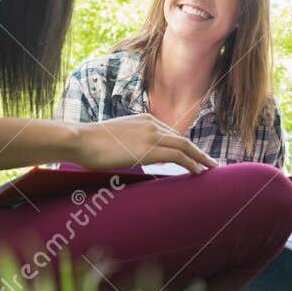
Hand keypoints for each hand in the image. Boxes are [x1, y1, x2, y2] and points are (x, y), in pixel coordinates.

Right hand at [69, 115, 217, 173]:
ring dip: (200, 158)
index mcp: (143, 120)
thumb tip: (140, 156)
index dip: (183, 146)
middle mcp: (151, 124)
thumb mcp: (116, 140)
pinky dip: (191, 163)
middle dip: (197, 151)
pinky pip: (178, 155)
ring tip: (211, 169)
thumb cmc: (90, 143)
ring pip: (184, 146)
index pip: (170, 134)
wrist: (80, 139)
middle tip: (210, 163)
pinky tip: (198, 171)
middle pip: (182, 138)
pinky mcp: (149, 147)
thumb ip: (131, 144)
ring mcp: (151, 134)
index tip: (193, 156)